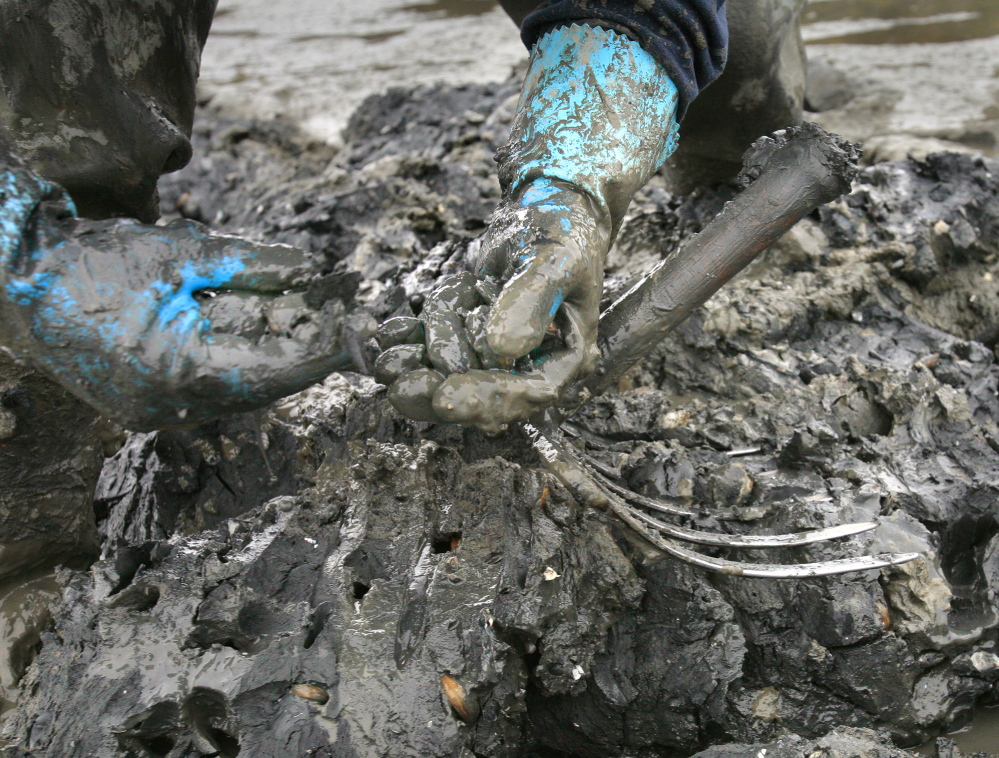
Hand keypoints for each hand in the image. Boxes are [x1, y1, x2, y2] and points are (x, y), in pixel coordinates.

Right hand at [1, 160, 364, 429]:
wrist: (15, 281)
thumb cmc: (92, 263)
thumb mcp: (179, 254)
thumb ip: (249, 265)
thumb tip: (307, 272)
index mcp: (175, 372)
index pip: (269, 373)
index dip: (315, 355)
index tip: (351, 338)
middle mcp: (165, 406)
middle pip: (255, 389)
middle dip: (295, 356)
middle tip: (332, 328)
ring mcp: (149, 411)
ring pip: (232, 392)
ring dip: (265, 360)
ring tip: (297, 326)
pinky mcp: (138, 405)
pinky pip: (203, 391)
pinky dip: (232, 364)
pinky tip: (249, 336)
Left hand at [377, 179, 607, 432]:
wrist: (543, 209)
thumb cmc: (559, 231)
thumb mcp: (551, 259)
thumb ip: (530, 300)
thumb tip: (503, 348)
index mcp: (566, 355)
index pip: (529, 392)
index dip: (487, 399)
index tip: (445, 396)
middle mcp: (534, 362)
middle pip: (485, 394)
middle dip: (440, 389)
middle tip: (400, 390)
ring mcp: (499, 351)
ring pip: (454, 373)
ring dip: (420, 367)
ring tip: (387, 360)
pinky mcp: (472, 335)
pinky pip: (438, 350)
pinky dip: (411, 343)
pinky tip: (390, 336)